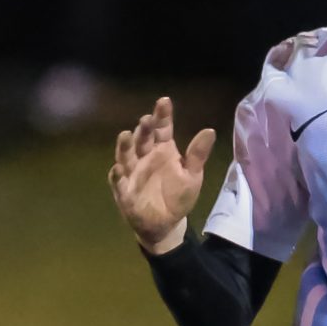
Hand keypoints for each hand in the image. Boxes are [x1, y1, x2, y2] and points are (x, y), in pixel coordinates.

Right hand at [109, 96, 214, 252]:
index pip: (162, 129)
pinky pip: (118, 182)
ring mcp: (133, 172)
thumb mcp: (192, 176)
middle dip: (143, 129)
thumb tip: (210, 131)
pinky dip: (117, 176)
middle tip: (147, 119)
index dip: (162, 115)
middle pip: (142, 139)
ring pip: (126, 156)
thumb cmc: (178, 196)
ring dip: (125, 146)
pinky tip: (117, 170)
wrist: (165, 224)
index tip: (164, 101)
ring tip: (126, 135)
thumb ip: (197, 155)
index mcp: (163, 150)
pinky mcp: (124, 191)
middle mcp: (145, 157)